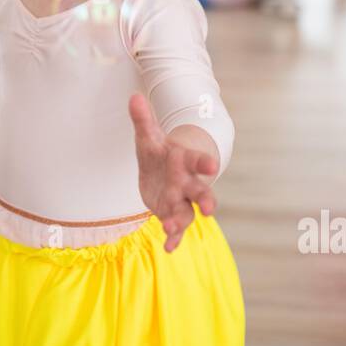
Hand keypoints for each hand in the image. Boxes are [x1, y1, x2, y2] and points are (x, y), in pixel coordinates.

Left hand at [128, 94, 217, 252]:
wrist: (162, 170)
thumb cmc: (158, 152)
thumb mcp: (148, 136)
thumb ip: (143, 119)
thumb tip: (133, 97)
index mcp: (184, 161)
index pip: (198, 161)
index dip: (205, 163)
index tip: (212, 165)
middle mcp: (187, 183)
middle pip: (201, 192)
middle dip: (206, 200)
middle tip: (210, 210)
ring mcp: (181, 200)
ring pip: (188, 213)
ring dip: (182, 222)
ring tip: (170, 228)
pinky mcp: (172, 214)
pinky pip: (176, 229)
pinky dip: (174, 238)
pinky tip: (169, 248)